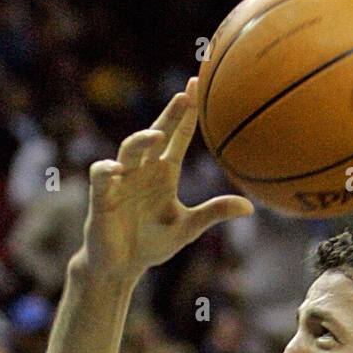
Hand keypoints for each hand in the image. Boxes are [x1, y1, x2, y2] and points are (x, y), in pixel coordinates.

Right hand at [78, 79, 252, 282]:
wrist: (121, 266)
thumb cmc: (151, 243)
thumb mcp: (188, 228)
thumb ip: (214, 212)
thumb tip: (251, 207)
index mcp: (163, 172)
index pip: (177, 135)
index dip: (187, 113)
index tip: (198, 86)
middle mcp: (143, 170)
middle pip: (156, 132)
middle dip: (169, 113)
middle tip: (186, 94)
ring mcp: (122, 181)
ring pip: (129, 150)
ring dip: (141, 140)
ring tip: (157, 136)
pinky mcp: (103, 196)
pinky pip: (102, 176)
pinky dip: (107, 170)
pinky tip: (117, 169)